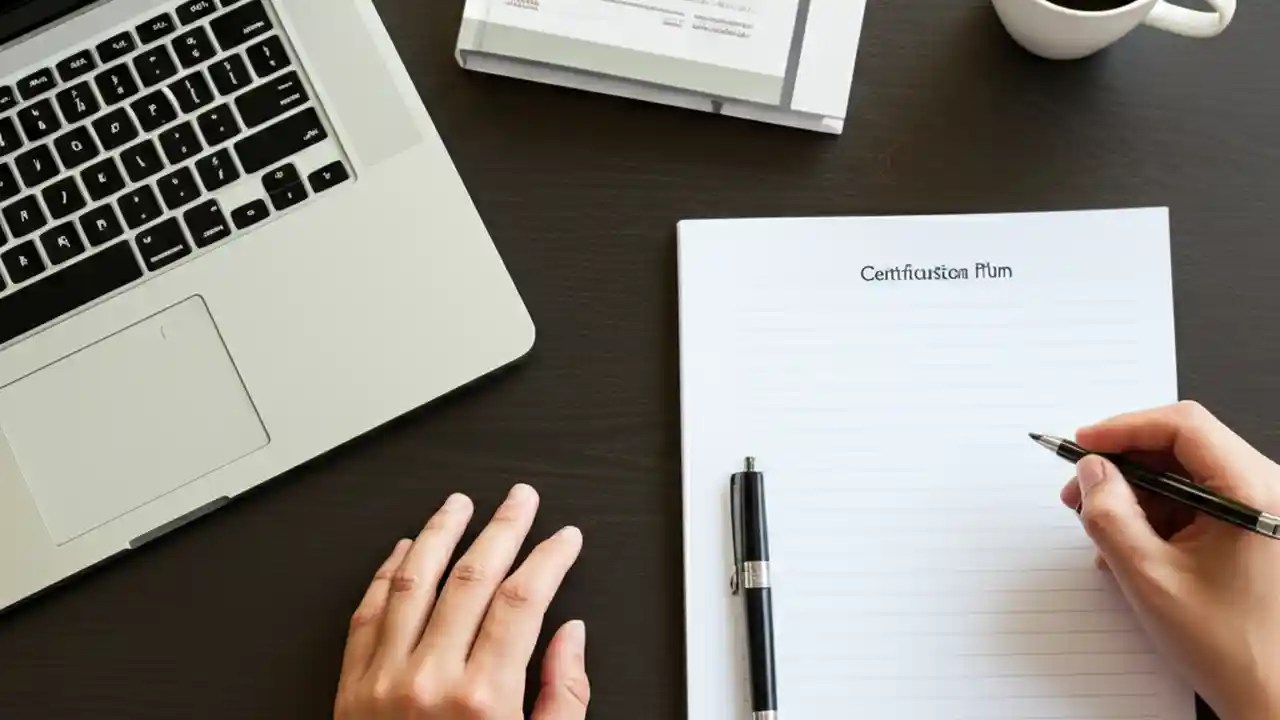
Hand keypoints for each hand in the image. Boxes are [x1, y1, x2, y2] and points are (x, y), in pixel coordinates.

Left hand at [335, 485, 588, 719]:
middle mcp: (430, 682)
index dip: (549, 558)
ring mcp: (384, 681)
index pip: (524, 599)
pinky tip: (402, 551)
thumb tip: (570, 638)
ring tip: (459, 504)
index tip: (564, 539)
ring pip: (413, 580)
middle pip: (472, 576)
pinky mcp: (350, 690)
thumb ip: (563, 698)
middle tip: (521, 499)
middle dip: (503, 527)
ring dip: (439, 532)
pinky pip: (367, 613)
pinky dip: (386, 574)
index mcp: (484, 699)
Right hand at [1060, 402, 1279, 719]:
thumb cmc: (1233, 647)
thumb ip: (1110, 516)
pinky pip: (1197, 501)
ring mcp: (1262, 510)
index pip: (1183, 426)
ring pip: (1185, 475)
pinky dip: (1158, 515)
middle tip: (1080, 490)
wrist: (1274, 697)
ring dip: (1137, 495)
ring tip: (1102, 529)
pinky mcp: (1254, 528)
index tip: (1083, 445)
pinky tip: (1131, 546)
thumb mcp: (1149, 577)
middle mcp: (1267, 492)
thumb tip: (1090, 473)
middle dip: (1124, 466)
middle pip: (1182, 447)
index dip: (1124, 428)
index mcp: (1255, 493)